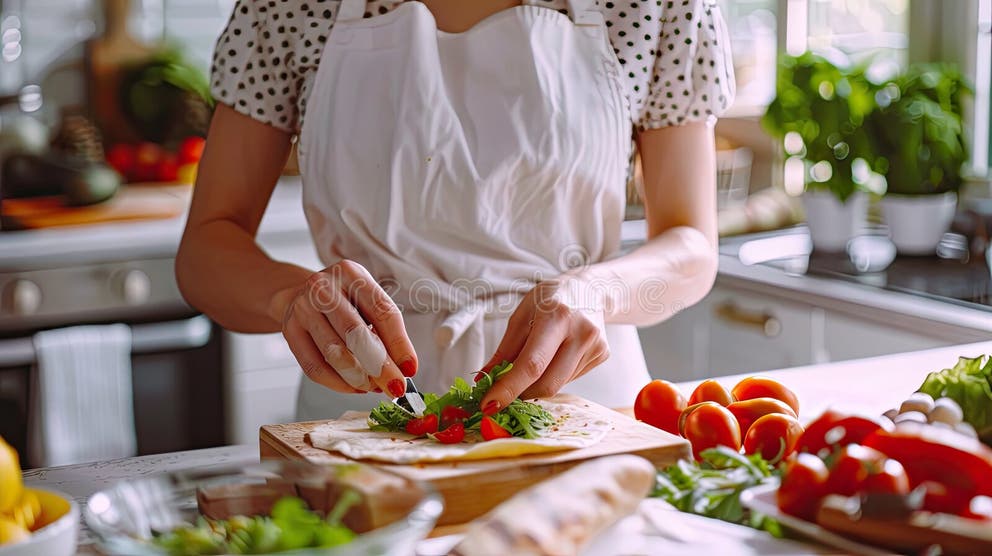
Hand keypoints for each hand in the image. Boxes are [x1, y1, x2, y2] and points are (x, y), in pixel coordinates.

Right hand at [271, 260, 416, 396]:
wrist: (300, 294)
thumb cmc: (344, 302)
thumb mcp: (367, 304)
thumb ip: (385, 332)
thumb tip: (403, 370)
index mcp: (352, 274)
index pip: (381, 311)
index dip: (399, 344)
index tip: (410, 369)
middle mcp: (324, 287)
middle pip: (355, 332)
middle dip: (380, 366)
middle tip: (395, 387)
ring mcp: (303, 308)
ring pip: (333, 352)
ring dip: (358, 377)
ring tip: (373, 387)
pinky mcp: (289, 330)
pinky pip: (313, 366)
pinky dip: (337, 383)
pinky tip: (353, 387)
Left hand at [479, 277, 609, 413]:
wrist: (589, 289)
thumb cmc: (550, 299)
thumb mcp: (521, 315)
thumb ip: (504, 350)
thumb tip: (485, 379)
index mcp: (558, 316)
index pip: (532, 364)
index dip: (509, 388)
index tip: (489, 405)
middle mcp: (581, 332)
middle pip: (547, 383)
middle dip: (521, 393)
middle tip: (504, 390)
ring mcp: (595, 346)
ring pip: (557, 385)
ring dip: (537, 383)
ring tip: (536, 359)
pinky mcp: (602, 355)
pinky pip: (569, 379)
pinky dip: (553, 375)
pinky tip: (556, 354)